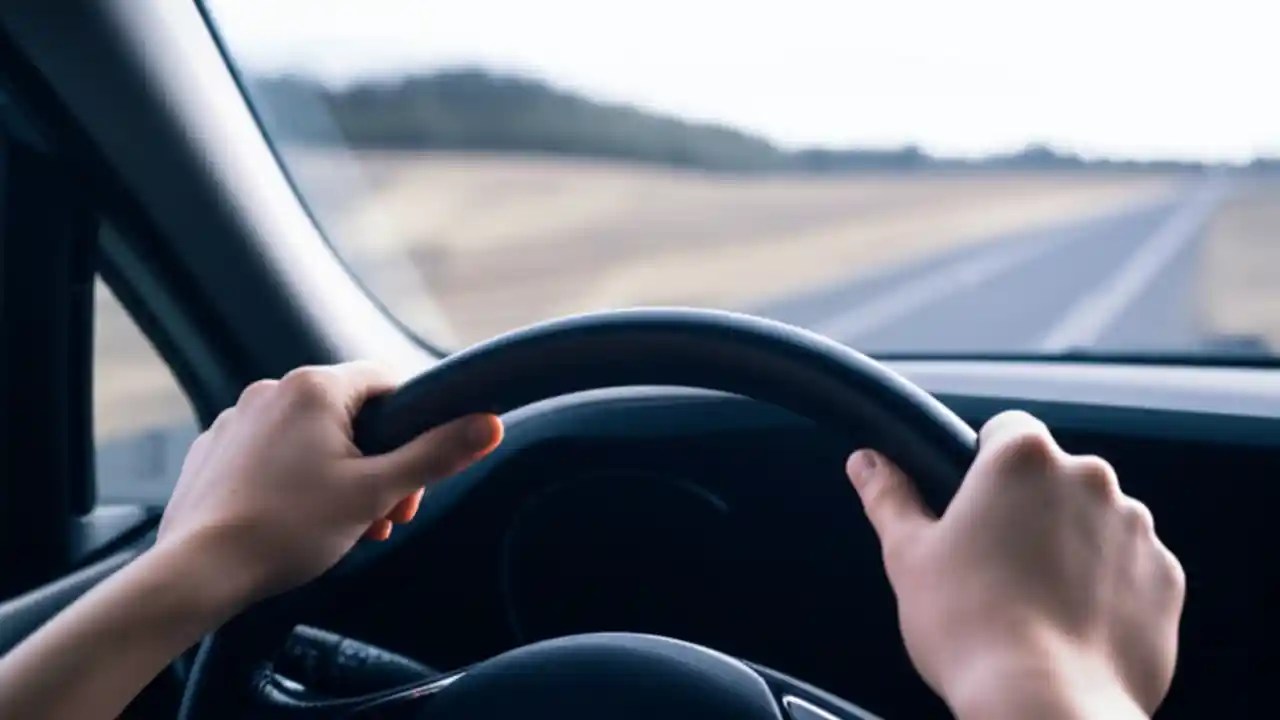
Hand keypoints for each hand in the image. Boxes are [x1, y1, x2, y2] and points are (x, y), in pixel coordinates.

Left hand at [156, 361, 502, 611]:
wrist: (198, 570)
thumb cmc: (288, 529)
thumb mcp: (377, 493)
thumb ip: (437, 455)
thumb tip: (490, 424)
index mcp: (314, 388)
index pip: (387, 382)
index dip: (413, 428)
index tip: (412, 477)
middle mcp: (271, 390)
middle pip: (350, 416)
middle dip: (376, 464)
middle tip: (382, 518)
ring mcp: (236, 420)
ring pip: (309, 438)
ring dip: (338, 475)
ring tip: (340, 527)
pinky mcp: (213, 450)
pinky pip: (269, 454)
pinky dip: (291, 480)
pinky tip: (292, 521)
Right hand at [846, 411, 1184, 718]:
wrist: (1045, 706)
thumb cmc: (970, 629)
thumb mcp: (908, 556)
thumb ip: (889, 497)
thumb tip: (866, 463)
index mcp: (1022, 459)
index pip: (1005, 430)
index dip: (983, 466)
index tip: (971, 508)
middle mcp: (1089, 479)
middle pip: (1053, 476)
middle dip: (1028, 509)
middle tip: (992, 563)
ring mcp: (1134, 528)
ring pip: (1093, 520)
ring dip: (1069, 544)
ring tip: (1032, 601)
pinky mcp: (1164, 578)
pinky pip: (1130, 566)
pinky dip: (1106, 585)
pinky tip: (1069, 622)